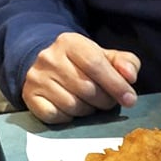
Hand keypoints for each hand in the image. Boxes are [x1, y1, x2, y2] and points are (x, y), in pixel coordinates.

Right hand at [22, 32, 139, 123]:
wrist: (48, 65)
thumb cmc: (83, 64)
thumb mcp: (106, 57)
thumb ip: (125, 63)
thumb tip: (130, 76)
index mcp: (70, 43)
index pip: (95, 64)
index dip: (116, 84)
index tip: (130, 99)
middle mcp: (50, 58)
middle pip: (87, 89)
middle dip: (104, 101)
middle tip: (107, 101)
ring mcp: (37, 78)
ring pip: (73, 105)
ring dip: (87, 110)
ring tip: (89, 103)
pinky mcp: (30, 96)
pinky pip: (56, 116)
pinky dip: (68, 117)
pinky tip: (71, 109)